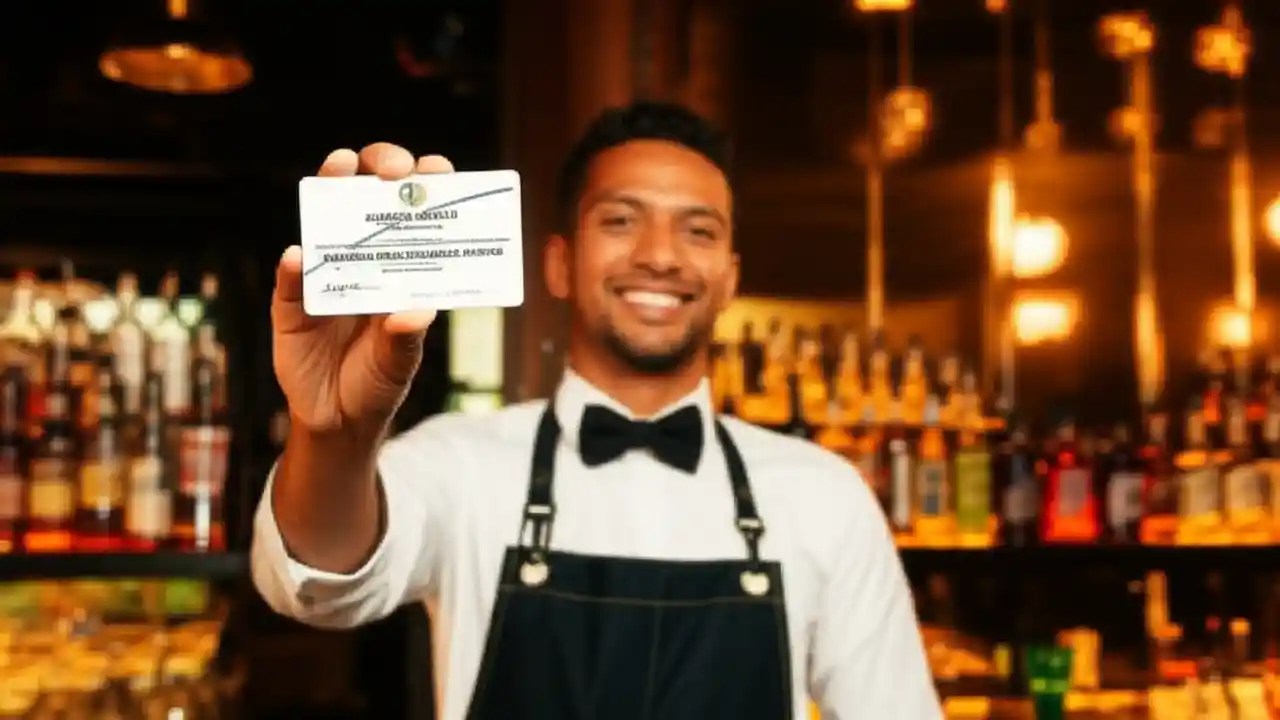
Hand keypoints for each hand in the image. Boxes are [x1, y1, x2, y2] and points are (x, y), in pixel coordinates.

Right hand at [272, 144, 452, 434]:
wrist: (337, 420)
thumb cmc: (378, 381)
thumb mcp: (400, 364)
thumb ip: (406, 338)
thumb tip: (416, 311)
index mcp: (399, 267)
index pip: (414, 212)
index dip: (425, 184)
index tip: (437, 172)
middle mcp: (362, 259)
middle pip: (369, 196)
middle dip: (383, 168)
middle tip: (394, 172)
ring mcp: (324, 275)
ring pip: (326, 219)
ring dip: (332, 188)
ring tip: (340, 167)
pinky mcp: (290, 302)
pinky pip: (290, 280)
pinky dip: (293, 267)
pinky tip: (298, 258)